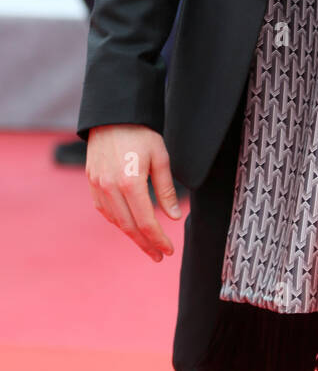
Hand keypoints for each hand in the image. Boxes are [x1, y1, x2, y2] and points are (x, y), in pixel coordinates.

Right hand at [86, 124, 181, 262]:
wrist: (112, 115)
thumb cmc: (140, 133)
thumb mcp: (161, 157)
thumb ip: (166, 189)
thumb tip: (174, 217)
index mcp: (130, 182)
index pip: (145, 221)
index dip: (157, 239)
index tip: (168, 250)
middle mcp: (110, 188)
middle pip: (129, 226)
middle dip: (145, 244)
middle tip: (158, 255)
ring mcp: (98, 186)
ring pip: (115, 220)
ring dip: (131, 235)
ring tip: (146, 243)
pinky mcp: (92, 182)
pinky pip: (104, 209)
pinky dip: (117, 220)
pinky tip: (128, 225)